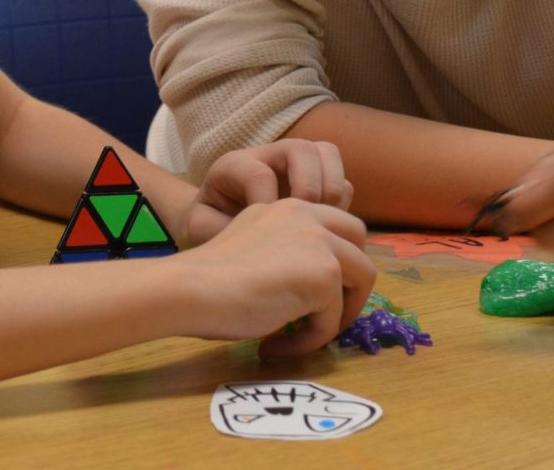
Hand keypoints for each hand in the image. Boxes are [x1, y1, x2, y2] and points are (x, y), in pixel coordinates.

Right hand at [175, 198, 373, 357]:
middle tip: (323, 315)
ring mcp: (321, 244)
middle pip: (361, 248)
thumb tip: (310, 285)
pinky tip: (275, 345)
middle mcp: (310, 216)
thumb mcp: (253, 245)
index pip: (340, 228)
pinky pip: (331, 321)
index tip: (315, 295)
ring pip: (361, 282)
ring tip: (303, 336)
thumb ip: (284, 250)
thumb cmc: (208, 276)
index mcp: (290, 207)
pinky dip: (309, 341)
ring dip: (337, 316)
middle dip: (353, 286)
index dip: (339, 263)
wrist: (192, 288)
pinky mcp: (325, 276)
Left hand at [184, 140, 353, 246]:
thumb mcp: (198, 227)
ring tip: (321, 223)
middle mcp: (268, 156)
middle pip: (301, 148)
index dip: (266, 204)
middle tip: (304, 220)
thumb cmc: (208, 223)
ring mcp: (295, 164)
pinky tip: (326, 230)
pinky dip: (341, 204)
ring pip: (328, 154)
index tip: (264, 234)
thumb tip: (256, 238)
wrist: (215, 218)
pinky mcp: (316, 180)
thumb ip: (219, 229)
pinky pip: (342, 180)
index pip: (258, 173)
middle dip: (308, 185)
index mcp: (234, 165)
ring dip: (331, 189)